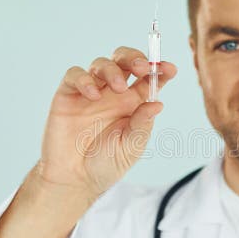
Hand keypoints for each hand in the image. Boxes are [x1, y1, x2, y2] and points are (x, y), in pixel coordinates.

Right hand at [35, 46, 176, 199]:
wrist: (75, 179)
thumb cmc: (106, 163)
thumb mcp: (131, 147)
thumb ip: (142, 124)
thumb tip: (158, 103)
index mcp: (134, 102)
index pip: (149, 78)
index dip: (160, 69)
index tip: (170, 68)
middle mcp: (113, 93)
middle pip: (125, 61)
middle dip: (135, 58)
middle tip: (142, 68)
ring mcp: (91, 92)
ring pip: (101, 64)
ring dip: (112, 69)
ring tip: (118, 87)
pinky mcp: (68, 94)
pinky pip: (75, 75)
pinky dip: (85, 79)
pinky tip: (93, 95)